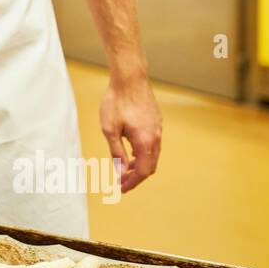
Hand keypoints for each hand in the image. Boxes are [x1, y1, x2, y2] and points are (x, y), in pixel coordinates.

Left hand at [99, 77, 161, 193]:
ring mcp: (158, 129)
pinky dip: (143, 153)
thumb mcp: (110, 129)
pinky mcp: (156, 122)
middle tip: (121, 182)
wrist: (130, 78)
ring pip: (152, 155)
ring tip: (124, 169)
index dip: (131, 183)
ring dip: (139, 165)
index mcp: (145, 142)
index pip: (141, 171)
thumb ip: (116, 152)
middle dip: (135, 177)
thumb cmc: (117, 101)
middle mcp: (156, 137)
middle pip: (149, 166)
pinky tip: (130, 151)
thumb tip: (120, 171)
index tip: (121, 189)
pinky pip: (153, 144)